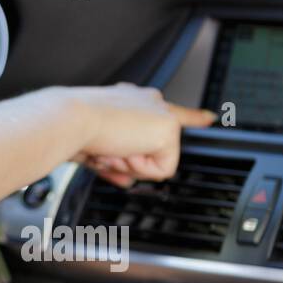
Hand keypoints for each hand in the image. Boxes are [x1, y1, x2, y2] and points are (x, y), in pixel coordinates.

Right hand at [62, 83, 215, 187]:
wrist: (71, 120)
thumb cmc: (72, 129)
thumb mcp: (96, 151)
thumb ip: (116, 165)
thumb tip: (127, 182)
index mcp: (129, 100)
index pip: (166, 110)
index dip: (193, 116)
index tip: (211, 117)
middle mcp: (148, 101)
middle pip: (162, 144)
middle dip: (136, 161)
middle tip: (110, 151)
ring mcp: (160, 113)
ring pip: (157, 160)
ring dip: (132, 164)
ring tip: (111, 147)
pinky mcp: (168, 128)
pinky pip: (161, 169)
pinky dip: (140, 168)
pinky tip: (123, 149)